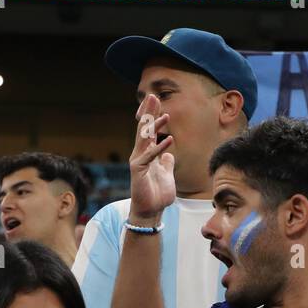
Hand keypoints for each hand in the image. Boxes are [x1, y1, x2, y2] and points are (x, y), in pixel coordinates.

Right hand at [128, 94, 175, 221]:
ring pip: (145, 139)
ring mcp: (138, 161)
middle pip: (144, 129)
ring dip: (154, 126)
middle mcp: (140, 154)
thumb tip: (168, 153)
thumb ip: (166, 162)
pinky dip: (160, 148)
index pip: (149, 130)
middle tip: (152, 96)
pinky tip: (169, 139)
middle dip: (149, 112)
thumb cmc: (157, 194)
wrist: (150, 211)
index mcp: (147, 154)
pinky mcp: (138, 171)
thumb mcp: (166, 174)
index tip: (155, 100)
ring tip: (164, 115)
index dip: (152, 115)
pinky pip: (150, 156)